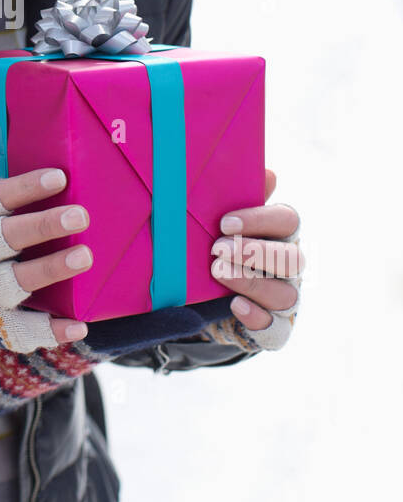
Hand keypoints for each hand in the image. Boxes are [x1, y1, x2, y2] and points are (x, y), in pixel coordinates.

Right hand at [0, 119, 91, 359]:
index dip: (23, 188)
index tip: (58, 177)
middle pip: (7, 239)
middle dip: (43, 226)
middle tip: (80, 215)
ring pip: (16, 282)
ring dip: (50, 270)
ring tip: (85, 257)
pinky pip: (20, 332)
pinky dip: (49, 332)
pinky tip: (79, 326)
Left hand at [210, 169, 303, 350]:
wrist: (210, 293)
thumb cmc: (221, 243)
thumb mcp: (225, 220)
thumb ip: (242, 197)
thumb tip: (268, 173)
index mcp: (282, 234)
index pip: (288, 221)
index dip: (260, 220)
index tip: (224, 222)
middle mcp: (290, 266)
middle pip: (291, 259)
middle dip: (254, 252)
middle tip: (217, 248)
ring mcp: (285, 298)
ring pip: (285, 294)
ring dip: (251, 282)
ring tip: (217, 272)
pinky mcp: (274, 327)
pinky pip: (274, 328)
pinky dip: (257, 318)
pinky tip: (235, 305)